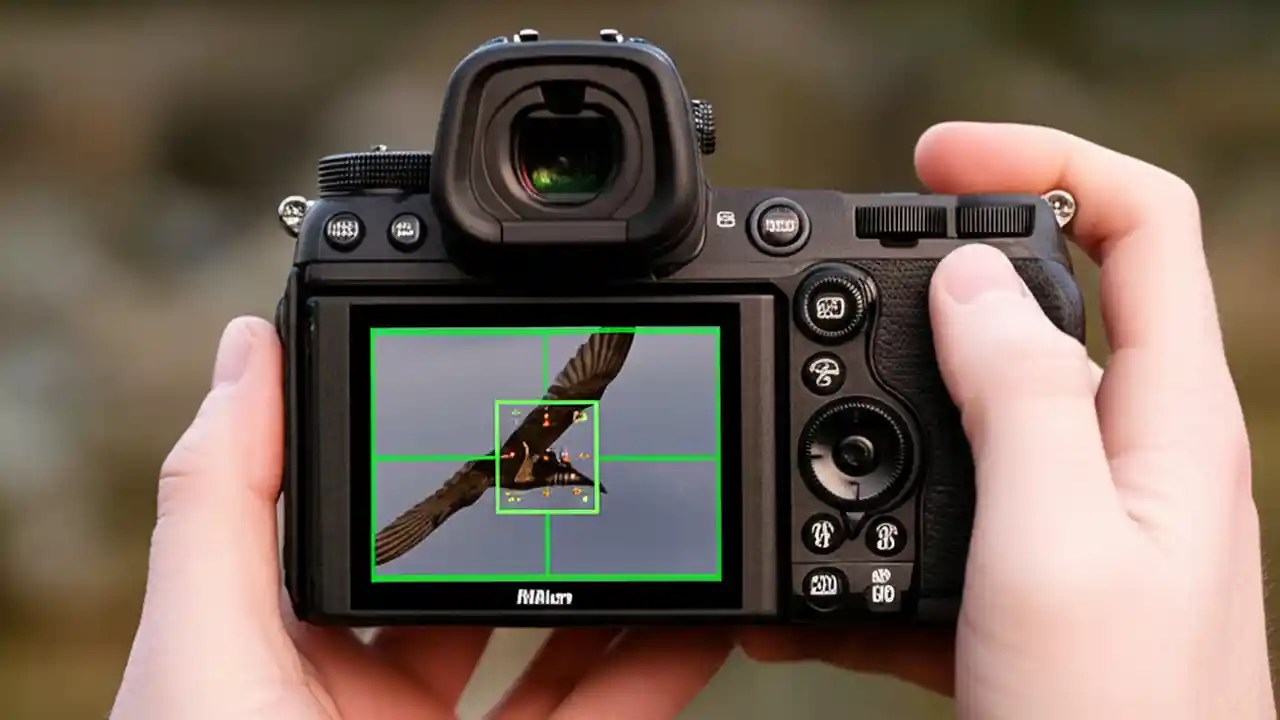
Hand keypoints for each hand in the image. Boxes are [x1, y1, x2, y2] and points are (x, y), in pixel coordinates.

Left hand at [111, 318, 730, 719]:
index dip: (425, 457)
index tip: (487, 397)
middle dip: (544, 520)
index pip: (366, 522)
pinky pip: (598, 717)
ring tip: (674, 525)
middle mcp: (361, 694)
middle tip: (606, 451)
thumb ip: (227, 498)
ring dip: (619, 593)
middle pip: (473, 583)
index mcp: (278, 643)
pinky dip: (656, 674)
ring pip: (551, 654)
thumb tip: (248, 348)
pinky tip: (698, 624)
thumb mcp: (205, 645)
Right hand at [742, 122, 1274, 717]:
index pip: (1138, 227)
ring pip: (960, 423)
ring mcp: (1068, 524)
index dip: (1042, 162)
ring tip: (789, 464)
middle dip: (925, 291)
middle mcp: (1122, 459)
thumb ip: (1018, 396)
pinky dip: (858, 541)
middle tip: (830, 299)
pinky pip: (929, 524)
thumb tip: (967, 277)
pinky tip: (801, 591)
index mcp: (1163, 423)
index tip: (932, 157)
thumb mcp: (1058, 544)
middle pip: (1033, 310)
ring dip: (868, 430)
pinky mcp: (1018, 585)